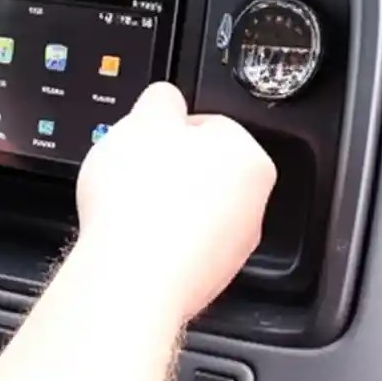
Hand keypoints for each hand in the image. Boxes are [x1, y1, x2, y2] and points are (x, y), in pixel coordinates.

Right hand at [75, 82, 275, 323]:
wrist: (130, 280)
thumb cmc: (143, 203)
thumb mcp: (144, 123)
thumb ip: (161, 101)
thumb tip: (165, 100)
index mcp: (249, 159)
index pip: (210, 126)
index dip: (168, 130)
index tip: (146, 140)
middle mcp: (252, 205)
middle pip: (203, 170)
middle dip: (168, 169)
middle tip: (135, 172)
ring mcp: (232, 247)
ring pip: (192, 211)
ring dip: (162, 207)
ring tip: (129, 208)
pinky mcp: (208, 279)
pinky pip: (180, 246)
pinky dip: (159, 241)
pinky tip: (133, 238)